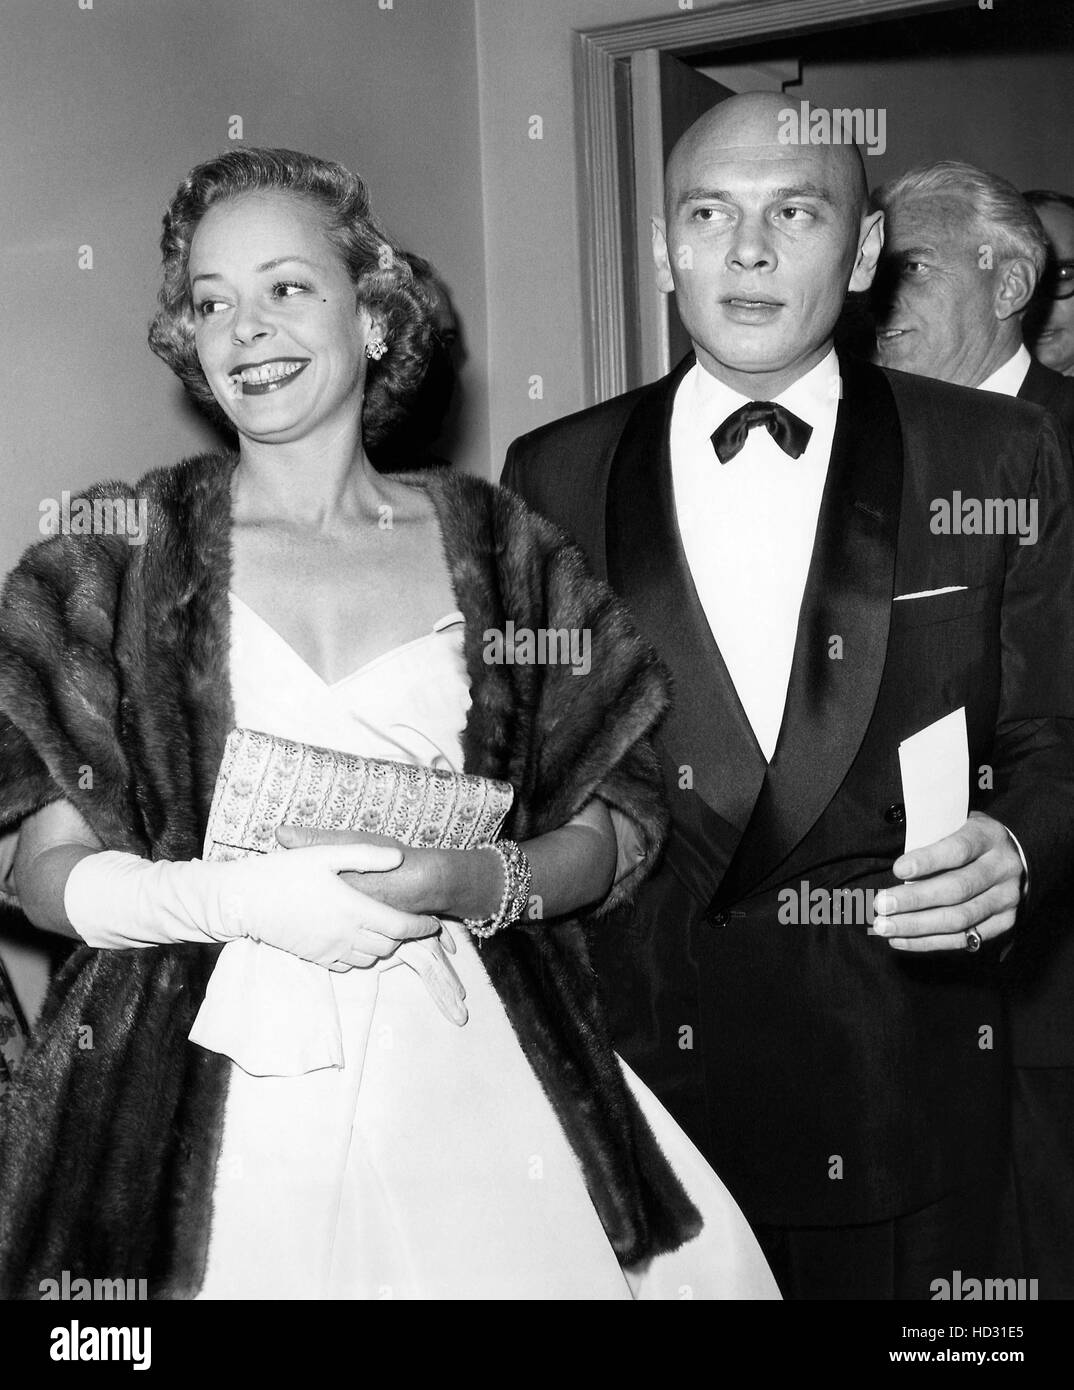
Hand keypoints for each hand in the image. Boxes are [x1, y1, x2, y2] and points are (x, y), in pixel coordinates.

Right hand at [273, 829, 468, 1022]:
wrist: (245, 901)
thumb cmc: (284, 872)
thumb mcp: (326, 855)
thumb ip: (366, 857)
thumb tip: (398, 858)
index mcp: (354, 909)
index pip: (401, 928)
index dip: (422, 927)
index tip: (433, 922)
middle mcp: (346, 935)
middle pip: (390, 946)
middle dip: (404, 936)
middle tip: (409, 921)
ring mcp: (330, 950)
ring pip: (371, 959)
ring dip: (383, 946)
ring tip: (384, 929)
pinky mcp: (316, 958)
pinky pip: (348, 965)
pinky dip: (360, 955)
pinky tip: (356, 938)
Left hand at [872, 812, 1024, 952]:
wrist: (1011, 857)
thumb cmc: (967, 838)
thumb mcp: (954, 824)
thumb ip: (930, 838)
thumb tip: (895, 866)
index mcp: (989, 837)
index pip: (958, 849)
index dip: (928, 860)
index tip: (897, 869)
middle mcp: (1002, 868)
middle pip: (957, 889)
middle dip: (914, 899)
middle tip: (880, 904)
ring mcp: (1007, 898)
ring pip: (959, 918)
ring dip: (916, 925)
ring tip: (883, 926)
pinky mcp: (1004, 922)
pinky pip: (964, 938)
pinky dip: (928, 942)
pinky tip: (900, 940)